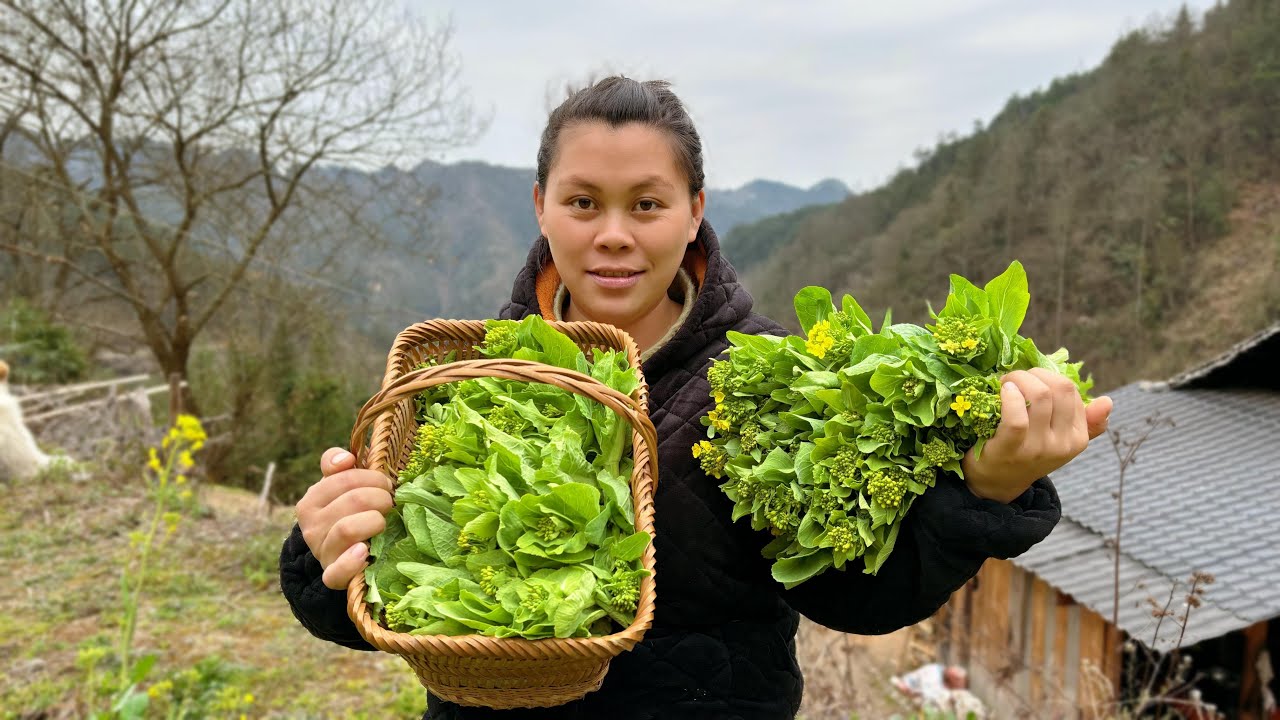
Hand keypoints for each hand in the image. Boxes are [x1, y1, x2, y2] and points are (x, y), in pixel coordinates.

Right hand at [296, 447, 393, 589]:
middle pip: (353, 501)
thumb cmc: (345, 513)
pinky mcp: (332, 577)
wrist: (339, 555)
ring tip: (382, 522)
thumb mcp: (337, 486)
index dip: (372, 478)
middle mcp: (311, 527)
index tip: (385, 484)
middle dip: (380, 498)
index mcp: (310, 501)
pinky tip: (365, 552)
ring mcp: (321, 552)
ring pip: (348, 529)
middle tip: (390, 502)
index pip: (345, 478)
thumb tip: (346, 459)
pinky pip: (337, 572)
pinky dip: (352, 562)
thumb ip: (335, 464)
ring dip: (375, 521)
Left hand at [961, 368, 1113, 503]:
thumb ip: (1087, 423)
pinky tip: (1003, 391)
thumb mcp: (1061, 440)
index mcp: (1078, 438)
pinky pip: (1017, 417)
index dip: (1047, 378)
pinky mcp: (1012, 450)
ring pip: (1040, 396)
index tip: (1030, 380)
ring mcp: (1038, 448)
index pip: (1071, 391)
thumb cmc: (1028, 452)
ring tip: (1006, 383)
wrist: (998, 482)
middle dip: (1035, 374)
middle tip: (1016, 377)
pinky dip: (1010, 397)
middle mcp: (1063, 444)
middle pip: (1060, 389)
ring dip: (1019, 379)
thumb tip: (1107, 401)